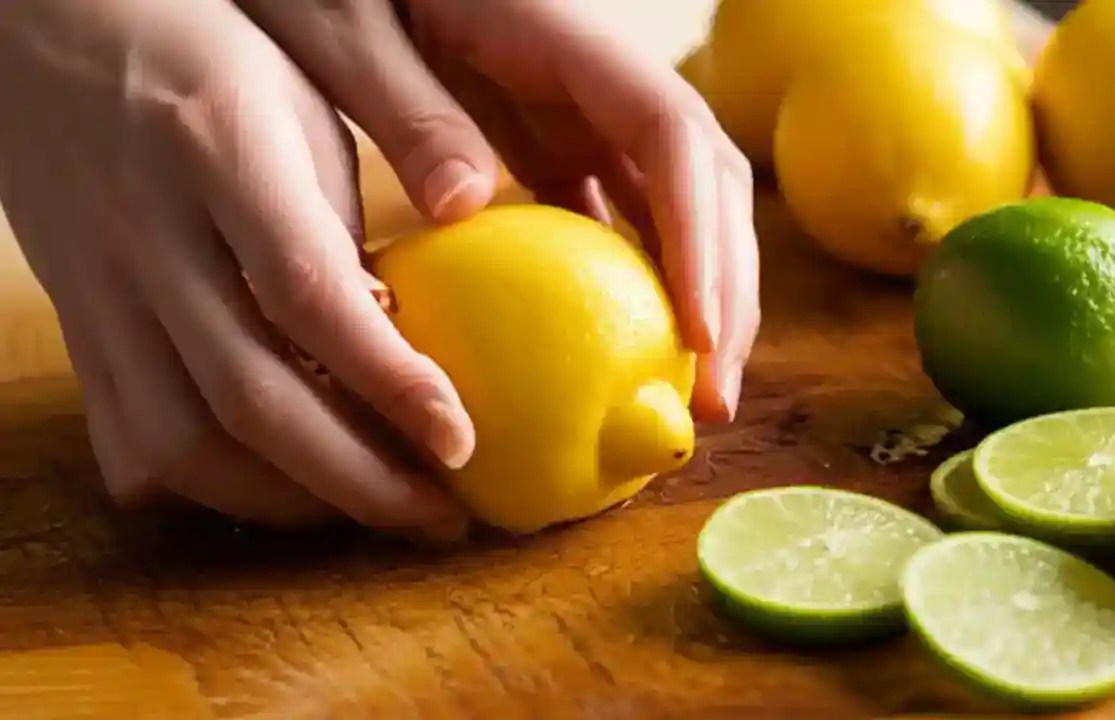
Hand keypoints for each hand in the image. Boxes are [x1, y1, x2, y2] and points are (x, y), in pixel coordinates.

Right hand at [0, 0, 469, 537]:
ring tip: (371, 510)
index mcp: (221, 150)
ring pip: (182, 441)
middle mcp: (150, 230)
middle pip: (249, 398)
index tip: (461, 441)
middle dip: (357, 482)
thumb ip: (347, 215)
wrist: (46, 28)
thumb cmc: (207, 52)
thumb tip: (410, 337)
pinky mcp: (78, 322)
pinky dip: (209, 487)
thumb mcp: (301, 99)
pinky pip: (130, 436)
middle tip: (438, 518)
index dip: (391, 382)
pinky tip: (275, 493)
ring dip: (289, 502)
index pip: (309, 293)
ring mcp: (100, 287)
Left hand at [235, 0, 760, 422]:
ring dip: (697, 296)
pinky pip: (619, 216)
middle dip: (726, 287)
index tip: (696, 333)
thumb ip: (405, 105)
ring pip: (676, 205)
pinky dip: (638, 284)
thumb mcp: (347, 27)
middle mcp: (594, 76)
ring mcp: (583, 111)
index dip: (699, 233)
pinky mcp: (560, 143)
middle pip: (701, 178)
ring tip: (692, 389)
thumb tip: (464, 203)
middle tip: (713, 394)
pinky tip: (626, 350)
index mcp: (560, 34)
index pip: (669, 131)